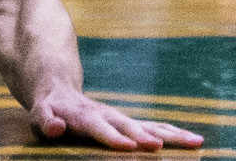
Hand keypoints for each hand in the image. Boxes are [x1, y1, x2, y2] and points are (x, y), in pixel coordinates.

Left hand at [29, 85, 203, 150]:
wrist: (58, 87)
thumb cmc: (48, 108)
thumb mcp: (40, 113)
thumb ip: (45, 120)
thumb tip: (54, 128)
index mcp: (84, 115)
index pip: (99, 127)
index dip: (112, 137)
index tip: (129, 146)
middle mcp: (107, 115)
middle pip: (129, 126)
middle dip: (144, 136)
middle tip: (160, 147)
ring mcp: (121, 118)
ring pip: (149, 126)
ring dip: (171, 135)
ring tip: (195, 142)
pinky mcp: (129, 122)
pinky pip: (155, 127)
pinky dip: (174, 133)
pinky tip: (195, 141)